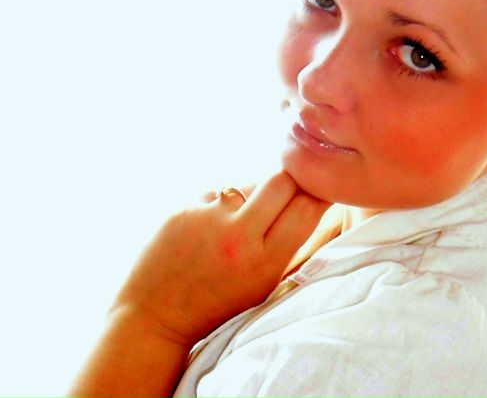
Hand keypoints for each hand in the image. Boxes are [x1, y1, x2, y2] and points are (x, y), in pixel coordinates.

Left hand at [111, 171, 330, 347]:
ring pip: (248, 184)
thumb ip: (289, 244)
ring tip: (235, 226)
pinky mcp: (183, 209)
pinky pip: (217, 193)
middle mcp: (237, 238)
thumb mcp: (264, 283)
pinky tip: (207, 231)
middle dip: (290, 182)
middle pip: (282, 180)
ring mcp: (208, 220)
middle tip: (287, 192)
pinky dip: (219, 206)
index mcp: (264, 264)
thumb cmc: (218, 302)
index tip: (321, 190)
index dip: (318, 195)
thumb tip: (314, 199)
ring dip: (251, 197)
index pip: (306, 209)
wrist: (155, 315)